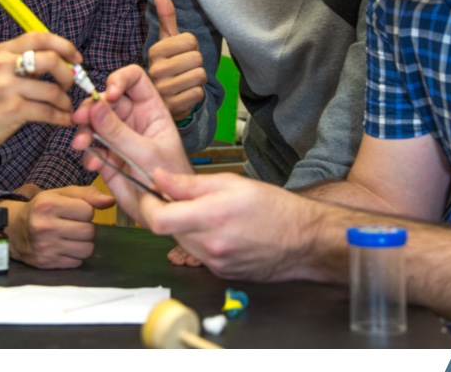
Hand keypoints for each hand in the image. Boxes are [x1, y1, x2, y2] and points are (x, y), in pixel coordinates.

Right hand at [0, 32, 81, 161]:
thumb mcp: (3, 72)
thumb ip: (30, 64)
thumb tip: (66, 63)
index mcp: (3, 51)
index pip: (40, 37)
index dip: (64, 46)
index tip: (77, 59)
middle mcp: (3, 64)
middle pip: (51, 59)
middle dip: (68, 74)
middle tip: (70, 86)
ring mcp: (7, 87)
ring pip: (53, 90)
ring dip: (65, 101)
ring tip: (65, 107)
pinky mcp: (12, 109)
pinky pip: (48, 111)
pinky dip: (61, 117)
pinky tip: (63, 120)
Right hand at [3, 186, 114, 268]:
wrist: (15, 230)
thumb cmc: (43, 209)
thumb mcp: (62, 194)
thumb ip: (88, 194)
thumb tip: (111, 200)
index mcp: (48, 205)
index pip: (88, 211)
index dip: (86, 210)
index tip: (75, 210)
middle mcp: (44, 226)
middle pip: (89, 231)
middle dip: (85, 227)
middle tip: (72, 224)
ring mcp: (45, 247)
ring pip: (86, 249)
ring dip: (83, 243)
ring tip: (69, 236)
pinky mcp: (47, 263)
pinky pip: (77, 262)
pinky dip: (74, 255)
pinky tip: (63, 247)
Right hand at [71, 65, 192, 224]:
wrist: (166, 210)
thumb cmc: (170, 179)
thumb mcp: (146, 153)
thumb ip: (119, 131)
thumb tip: (96, 106)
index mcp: (151, 109)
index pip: (134, 79)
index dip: (118, 80)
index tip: (108, 94)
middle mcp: (133, 119)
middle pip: (106, 99)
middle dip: (91, 107)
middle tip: (81, 118)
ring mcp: (118, 137)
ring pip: (93, 122)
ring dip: (84, 131)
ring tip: (82, 144)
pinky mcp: (107, 156)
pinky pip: (91, 147)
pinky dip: (87, 153)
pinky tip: (94, 164)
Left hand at [140, 170, 322, 282]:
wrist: (303, 240)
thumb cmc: (275, 208)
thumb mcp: (232, 183)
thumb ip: (190, 183)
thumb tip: (159, 177)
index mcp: (212, 217)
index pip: (159, 219)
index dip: (146, 205)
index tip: (149, 193)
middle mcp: (210, 245)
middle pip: (167, 231)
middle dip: (167, 212)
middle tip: (180, 197)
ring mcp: (215, 263)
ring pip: (181, 242)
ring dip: (184, 226)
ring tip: (208, 213)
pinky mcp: (220, 272)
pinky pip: (197, 254)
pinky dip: (200, 240)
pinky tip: (220, 229)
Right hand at [146, 0, 205, 120]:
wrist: (160, 100)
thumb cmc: (166, 66)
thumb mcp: (165, 42)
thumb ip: (166, 17)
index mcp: (155, 51)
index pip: (190, 40)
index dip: (191, 47)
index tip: (180, 53)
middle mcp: (156, 70)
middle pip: (197, 58)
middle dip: (195, 63)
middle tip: (183, 69)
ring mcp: (164, 90)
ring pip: (200, 75)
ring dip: (197, 79)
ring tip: (184, 80)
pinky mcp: (173, 106)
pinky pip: (199, 93)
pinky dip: (196, 93)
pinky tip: (184, 93)